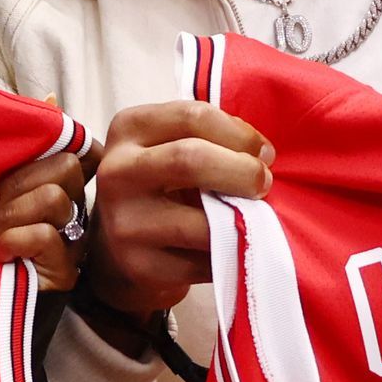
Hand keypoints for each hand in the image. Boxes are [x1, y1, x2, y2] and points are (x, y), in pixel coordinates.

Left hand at [0, 141, 94, 293]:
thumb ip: (2, 171)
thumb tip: (12, 130)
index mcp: (58, 189)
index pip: (77, 151)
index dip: (51, 148)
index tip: (7, 167)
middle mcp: (73, 211)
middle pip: (65, 166)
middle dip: (14, 183)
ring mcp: (74, 241)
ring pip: (53, 198)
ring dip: (8, 215)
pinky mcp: (66, 270)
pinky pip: (44, 235)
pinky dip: (12, 240)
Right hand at [85, 102, 272, 319]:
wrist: (121, 241)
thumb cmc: (163, 183)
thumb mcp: (172, 144)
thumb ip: (211, 137)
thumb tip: (262, 155)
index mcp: (129, 128)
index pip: (193, 117)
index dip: (241, 135)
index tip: (263, 153)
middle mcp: (118, 171)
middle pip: (190, 159)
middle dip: (243, 171)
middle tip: (263, 184)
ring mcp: (124, 221)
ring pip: (201, 221)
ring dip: (240, 221)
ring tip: (251, 217)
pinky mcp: (139, 264)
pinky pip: (203, 261)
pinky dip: (229, 255)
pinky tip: (230, 247)